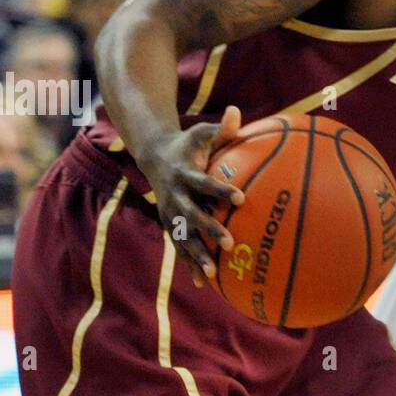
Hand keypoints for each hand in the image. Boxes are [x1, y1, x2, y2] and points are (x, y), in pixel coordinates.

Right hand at [140, 105, 244, 287]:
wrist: (154, 156)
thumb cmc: (187, 144)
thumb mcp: (201, 133)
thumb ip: (221, 127)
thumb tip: (237, 111)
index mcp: (184, 174)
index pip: (205, 183)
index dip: (222, 190)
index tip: (241, 198)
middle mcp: (174, 196)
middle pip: (191, 215)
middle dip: (209, 228)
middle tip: (229, 241)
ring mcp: (169, 213)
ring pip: (182, 237)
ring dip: (196, 255)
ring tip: (213, 273)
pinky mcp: (168, 224)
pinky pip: (179, 247)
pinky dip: (189, 265)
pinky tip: (203, 284)